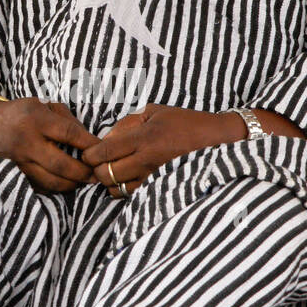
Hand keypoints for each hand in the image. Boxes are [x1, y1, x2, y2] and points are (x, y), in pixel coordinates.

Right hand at [0, 97, 96, 193]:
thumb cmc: (21, 113)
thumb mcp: (43, 105)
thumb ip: (67, 120)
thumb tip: (89, 142)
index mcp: (36, 120)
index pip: (69, 134)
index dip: (89, 144)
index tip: (101, 151)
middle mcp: (26, 142)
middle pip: (61, 164)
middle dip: (82, 172)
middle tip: (96, 174)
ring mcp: (19, 161)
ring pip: (50, 181)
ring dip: (71, 184)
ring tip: (83, 181)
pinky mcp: (15, 174)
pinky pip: (39, 186)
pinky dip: (55, 188)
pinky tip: (65, 184)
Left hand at [80, 104, 237, 197]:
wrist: (217, 141)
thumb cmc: (185, 122)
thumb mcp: (156, 111)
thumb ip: (127, 123)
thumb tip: (106, 138)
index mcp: (144, 138)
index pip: (104, 151)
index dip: (90, 154)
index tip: (89, 152)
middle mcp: (147, 160)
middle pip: (106, 174)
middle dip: (96, 169)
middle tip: (99, 162)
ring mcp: (153, 177)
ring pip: (116, 189)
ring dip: (109, 182)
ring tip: (113, 170)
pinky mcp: (160, 187)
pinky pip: (131, 195)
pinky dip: (123, 189)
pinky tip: (127, 178)